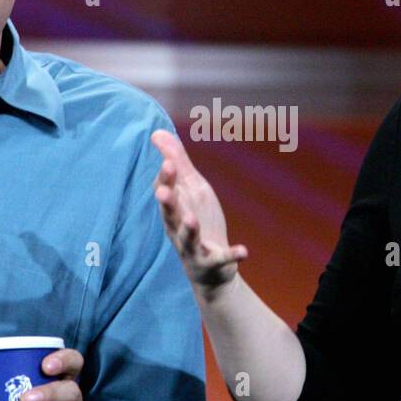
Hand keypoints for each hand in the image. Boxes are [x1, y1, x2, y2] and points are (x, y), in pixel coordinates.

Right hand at [150, 129, 248, 292]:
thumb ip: (177, 162)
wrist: (211, 269)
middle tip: (163, 192)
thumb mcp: (191, 190)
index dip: (166, 178)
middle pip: (169, 215)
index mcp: (174, 208)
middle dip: (167, 203)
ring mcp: (193, 248)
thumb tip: (156, 132)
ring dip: (189, 229)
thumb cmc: (197, 221)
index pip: (165, 191)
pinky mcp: (211, 263)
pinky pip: (221, 259)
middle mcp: (178, 228)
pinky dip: (232, 255)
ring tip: (192, 219)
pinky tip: (244, 251)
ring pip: (187, 238)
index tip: (168, 163)